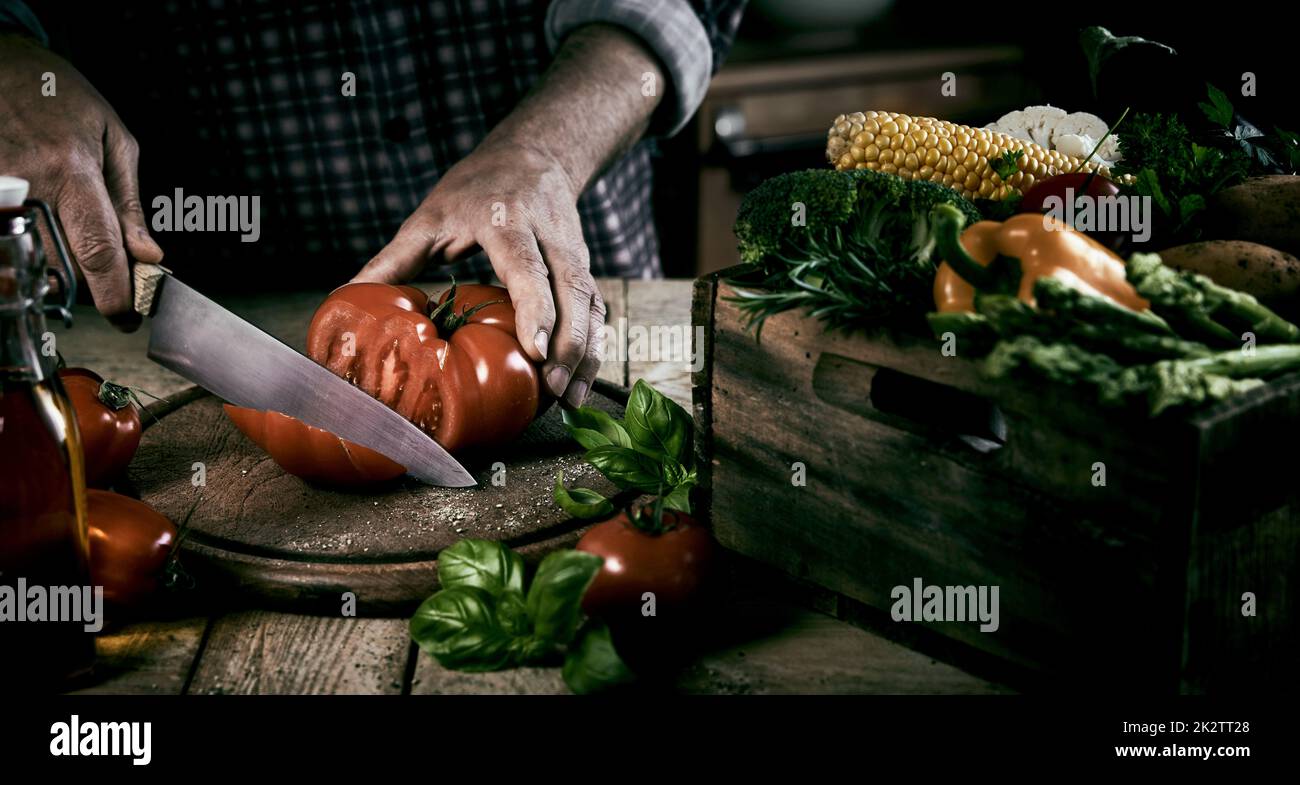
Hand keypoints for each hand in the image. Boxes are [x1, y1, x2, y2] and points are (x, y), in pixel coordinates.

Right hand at [0, 33, 162, 328]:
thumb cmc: (59, 95)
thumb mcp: (113, 139)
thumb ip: (129, 205)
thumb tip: (148, 257)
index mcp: (71, 169)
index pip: (97, 250)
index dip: (115, 293)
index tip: (128, 317)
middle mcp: (24, 181)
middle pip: (58, 266)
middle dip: (85, 282)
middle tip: (102, 274)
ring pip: (24, 260)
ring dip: (50, 267)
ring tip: (64, 240)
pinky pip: (1, 240)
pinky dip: (22, 249)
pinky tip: (36, 230)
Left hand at [354, 24, 663, 407]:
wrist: (534, 154)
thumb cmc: (474, 189)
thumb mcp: (429, 217)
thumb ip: (392, 260)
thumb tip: (344, 298)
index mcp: (506, 219)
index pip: (528, 267)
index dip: (536, 309)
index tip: (536, 350)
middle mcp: (548, 234)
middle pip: (573, 289)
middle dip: (569, 342)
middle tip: (553, 389)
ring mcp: (574, 249)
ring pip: (592, 303)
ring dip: (587, 352)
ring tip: (569, 398)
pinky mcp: (586, 266)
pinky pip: (598, 309)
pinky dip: (594, 347)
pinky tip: (580, 382)